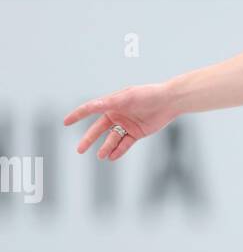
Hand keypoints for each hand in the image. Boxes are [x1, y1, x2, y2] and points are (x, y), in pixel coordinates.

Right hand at [62, 82, 178, 160]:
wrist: (168, 101)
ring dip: (106, 148)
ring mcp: (126, 125)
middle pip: (99, 129)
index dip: (78, 115)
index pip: (90, 109)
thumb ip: (110, 102)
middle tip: (79, 150)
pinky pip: (125, 144)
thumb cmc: (147, 94)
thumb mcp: (127, 97)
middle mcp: (117, 114)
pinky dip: (119, 151)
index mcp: (112, 103)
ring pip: (112, 139)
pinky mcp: (137, 133)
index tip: (66, 122)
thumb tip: (94, 105)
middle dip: (89, 139)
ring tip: (101, 156)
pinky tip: (112, 157)